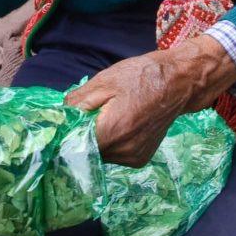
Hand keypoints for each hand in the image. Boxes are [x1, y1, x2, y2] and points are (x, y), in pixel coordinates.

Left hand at [64, 36, 235, 166]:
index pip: (74, 144)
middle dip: (79, 134)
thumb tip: (57, 117)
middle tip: (83, 113)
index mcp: (113, 132)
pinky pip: (113, 155)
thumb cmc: (140, 76)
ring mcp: (133, 158)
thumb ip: (77, 102)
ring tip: (104, 115)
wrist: (178, 83)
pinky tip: (117, 123)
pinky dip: (108, 142)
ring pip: (98, 154)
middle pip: (86, 150)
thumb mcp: (103, 81)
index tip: (60, 123)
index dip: (64, 133)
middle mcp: (123, 152)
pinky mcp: (139, 159)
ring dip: (94, 138)